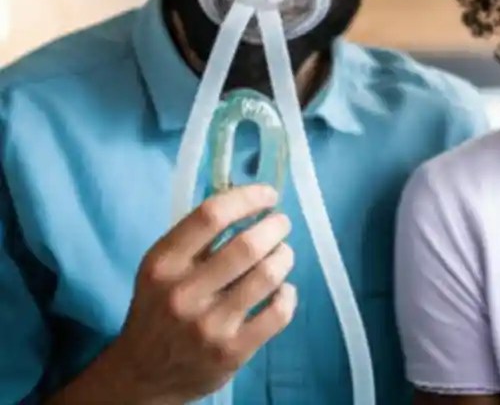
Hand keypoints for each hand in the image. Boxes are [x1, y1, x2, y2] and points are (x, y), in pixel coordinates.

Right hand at [62, 185, 295, 404]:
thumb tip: (248, 200)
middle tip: (280, 224)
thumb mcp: (161, 269)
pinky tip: (281, 290)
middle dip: (275, 227)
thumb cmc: (159, 308)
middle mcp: (183, 294)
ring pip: (268, 275)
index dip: (248, 198)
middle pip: (247, 245)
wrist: (142, 374)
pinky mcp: (232, 352)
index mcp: (162, 265)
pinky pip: (279, 312)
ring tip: (282, 254)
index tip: (268, 195)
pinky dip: (288, 293)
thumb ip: (196, 238)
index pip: (210, 216)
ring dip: (285, 256)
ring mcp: (209, 326)